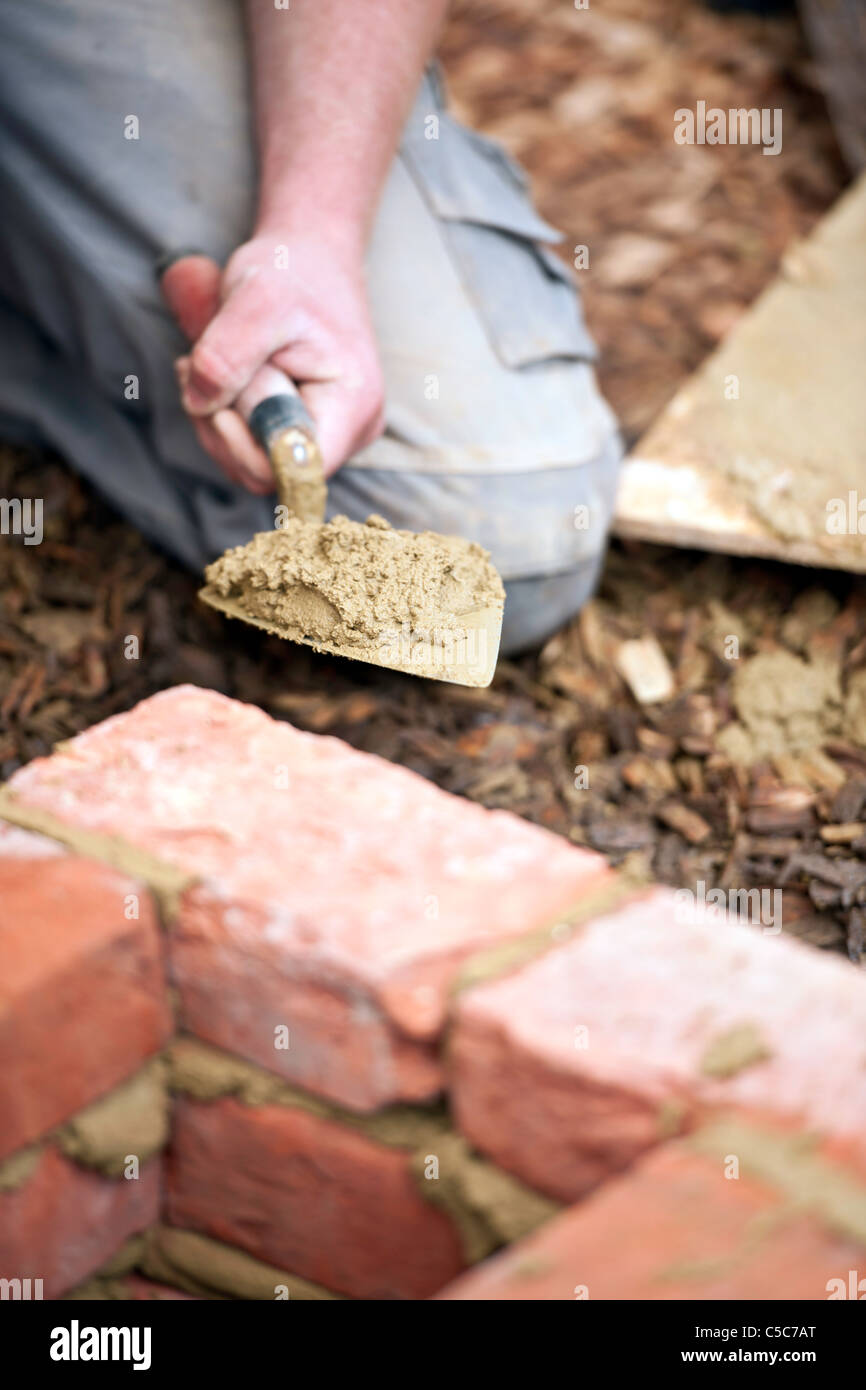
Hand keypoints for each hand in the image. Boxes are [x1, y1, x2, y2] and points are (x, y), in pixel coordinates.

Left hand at [161, 234, 384, 492]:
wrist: (310, 257)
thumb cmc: (293, 271)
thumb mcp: (256, 298)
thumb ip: (228, 353)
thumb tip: (201, 404)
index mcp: (352, 407)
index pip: (295, 471)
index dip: (246, 449)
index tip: (219, 403)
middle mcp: (351, 431)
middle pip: (270, 471)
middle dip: (222, 428)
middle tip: (198, 367)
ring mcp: (331, 433)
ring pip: (255, 462)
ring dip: (215, 419)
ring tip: (205, 363)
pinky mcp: (306, 428)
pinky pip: (255, 446)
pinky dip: (224, 416)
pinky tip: (218, 376)